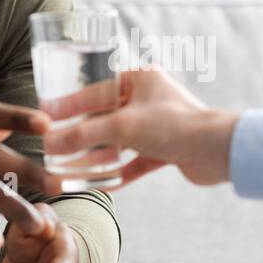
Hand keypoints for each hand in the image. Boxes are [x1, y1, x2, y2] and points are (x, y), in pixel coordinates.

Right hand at [42, 69, 239, 186]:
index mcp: (140, 79)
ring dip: (96, 156)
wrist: (217, 151)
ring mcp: (158, 125)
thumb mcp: (120, 127)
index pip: (94, 90)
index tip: (45, 114)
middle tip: (53, 146)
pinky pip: (135, 161)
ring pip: (119, 141)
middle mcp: (149, 98)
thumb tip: (50, 146)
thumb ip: (82, 135)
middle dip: (80, 135)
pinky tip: (100, 184)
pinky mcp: (166, 149)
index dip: (67, 104)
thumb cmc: (173, 126)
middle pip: (105, 117)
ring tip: (69, 167)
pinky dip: (118, 172)